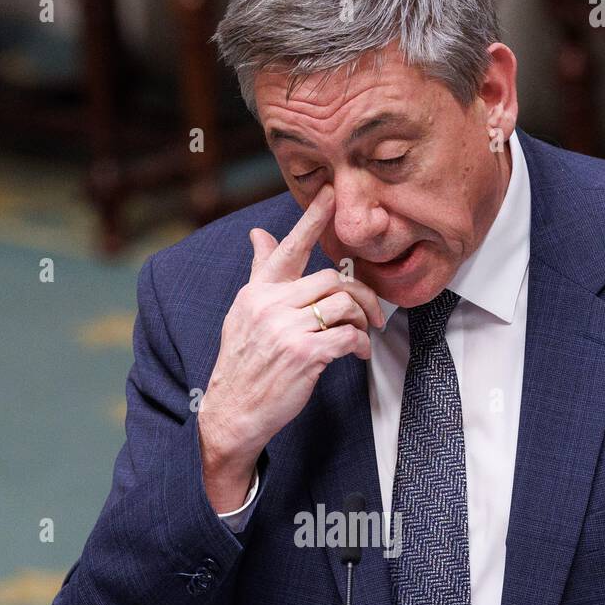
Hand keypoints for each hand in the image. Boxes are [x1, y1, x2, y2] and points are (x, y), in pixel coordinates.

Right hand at [198, 182, 383, 510]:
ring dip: (361, 320)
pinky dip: (360, 344)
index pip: (288, 248)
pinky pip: (348, 336)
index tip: (330, 193)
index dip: (312, 218)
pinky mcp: (304, 355)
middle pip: (332, 278)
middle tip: (371, 312)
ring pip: (343, 305)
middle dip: (359, 295)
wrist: (232, 412)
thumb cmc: (243, 363)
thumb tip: (259, 233)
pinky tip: (358, 353)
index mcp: (257, 293)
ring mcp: (287, 330)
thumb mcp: (243, 314)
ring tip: (361, 335)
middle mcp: (270, 306)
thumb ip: (260, 274)